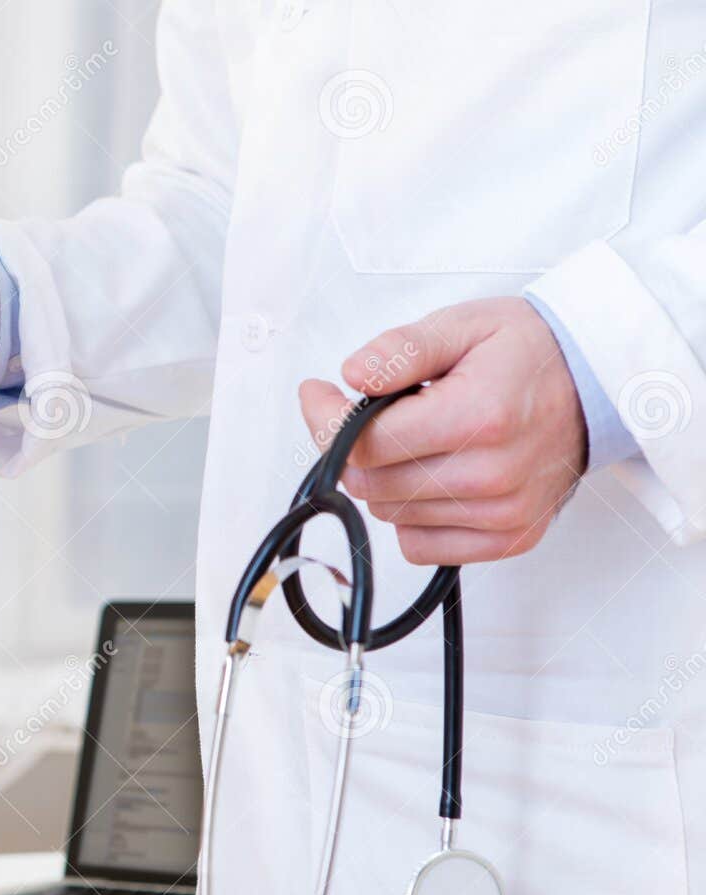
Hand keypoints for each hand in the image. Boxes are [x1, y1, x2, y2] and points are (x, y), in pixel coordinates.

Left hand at [298, 297, 587, 564]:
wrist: (597, 384)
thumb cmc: (528, 353)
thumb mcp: (462, 326)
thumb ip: (402, 349)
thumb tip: (352, 374)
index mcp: (478, 418)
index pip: (364, 445)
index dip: (324, 421)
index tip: (318, 395)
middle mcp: (493, 475)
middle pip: (370, 483)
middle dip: (352, 447)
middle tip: (368, 412)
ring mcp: (503, 514)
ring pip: (389, 514)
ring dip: (384, 477)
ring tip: (418, 437)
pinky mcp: (509, 538)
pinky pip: (419, 546)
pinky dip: (410, 514)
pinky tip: (431, 474)